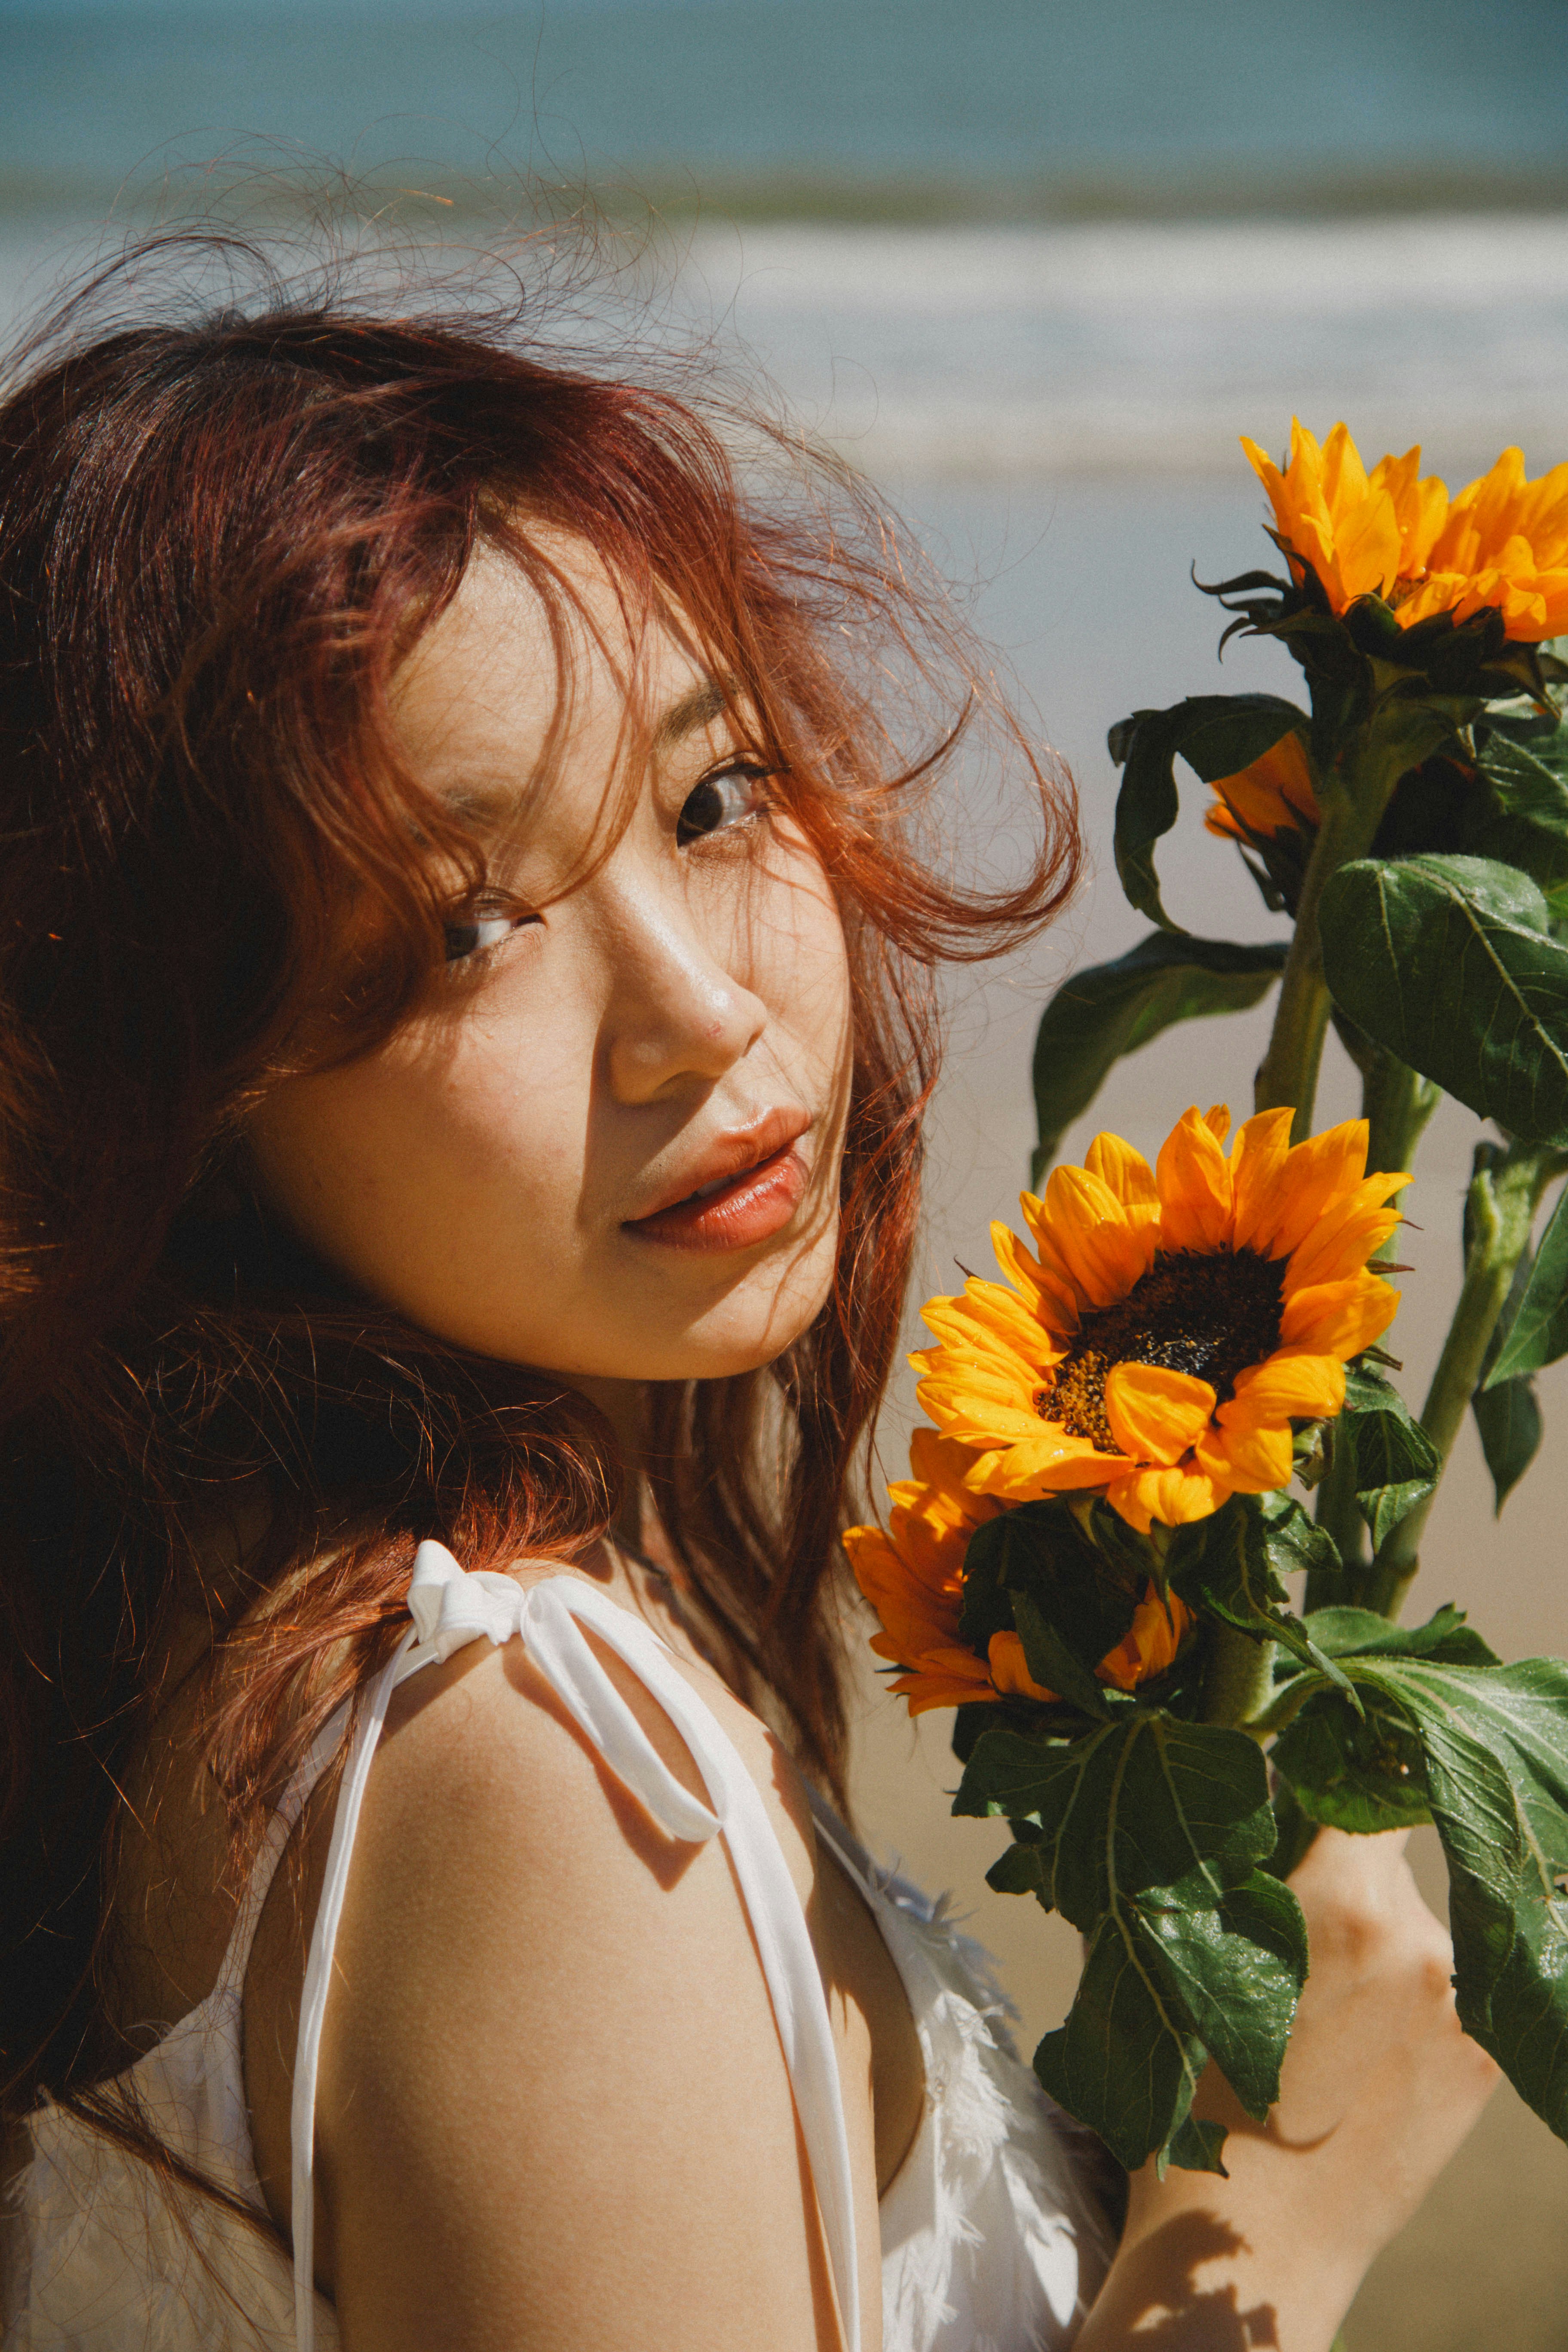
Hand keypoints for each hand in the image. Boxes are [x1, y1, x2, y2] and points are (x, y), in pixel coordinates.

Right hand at [1077, 1827, 1500, 2349]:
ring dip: (1378, 1936)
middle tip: (1294, 1913)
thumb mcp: (1170, 1957)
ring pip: (1420, 1920)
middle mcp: (1414, 1935)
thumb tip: (1181, 1791)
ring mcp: (1460, 2000)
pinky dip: (1409, 1996)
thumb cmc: (1189, 2098)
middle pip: (1386, 1850)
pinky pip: (1452, 1986)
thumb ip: (1190, 1866)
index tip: (1308, 1779)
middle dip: (1342, 1866)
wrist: (1252, 2244)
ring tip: (1324, 2002)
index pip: (1355, 1783)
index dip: (1329, 1772)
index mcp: (1336, 1897)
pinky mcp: (1485, 2057)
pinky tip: (1360, 2043)